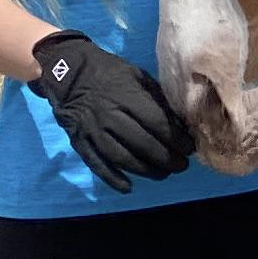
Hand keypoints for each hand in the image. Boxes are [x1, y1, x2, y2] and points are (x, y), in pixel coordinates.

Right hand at [29, 31, 194, 192]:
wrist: (67, 71)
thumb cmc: (109, 73)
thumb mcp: (137, 75)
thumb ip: (157, 98)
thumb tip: (180, 122)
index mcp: (126, 96)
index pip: (157, 123)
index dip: (177, 139)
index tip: (190, 148)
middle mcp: (109, 115)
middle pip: (142, 143)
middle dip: (166, 159)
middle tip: (181, 166)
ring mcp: (92, 130)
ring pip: (121, 157)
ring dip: (145, 170)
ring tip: (163, 174)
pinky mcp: (78, 141)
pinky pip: (96, 164)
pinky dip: (112, 179)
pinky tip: (128, 187)